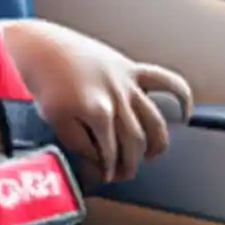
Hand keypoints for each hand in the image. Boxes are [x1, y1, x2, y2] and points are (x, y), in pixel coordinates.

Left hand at [4, 21, 192, 184]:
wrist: (40, 47)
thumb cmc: (42, 82)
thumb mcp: (54, 120)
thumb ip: (78, 144)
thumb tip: (97, 162)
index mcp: (97, 112)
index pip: (110, 154)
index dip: (108, 170)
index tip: (104, 178)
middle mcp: (117, 97)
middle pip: (134, 142)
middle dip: (130, 163)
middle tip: (121, 174)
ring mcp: (127, 82)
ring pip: (154, 121)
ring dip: (156, 143)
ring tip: (149, 156)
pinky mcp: (131, 68)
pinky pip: (165, 80)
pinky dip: (181, 95)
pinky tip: (184, 113)